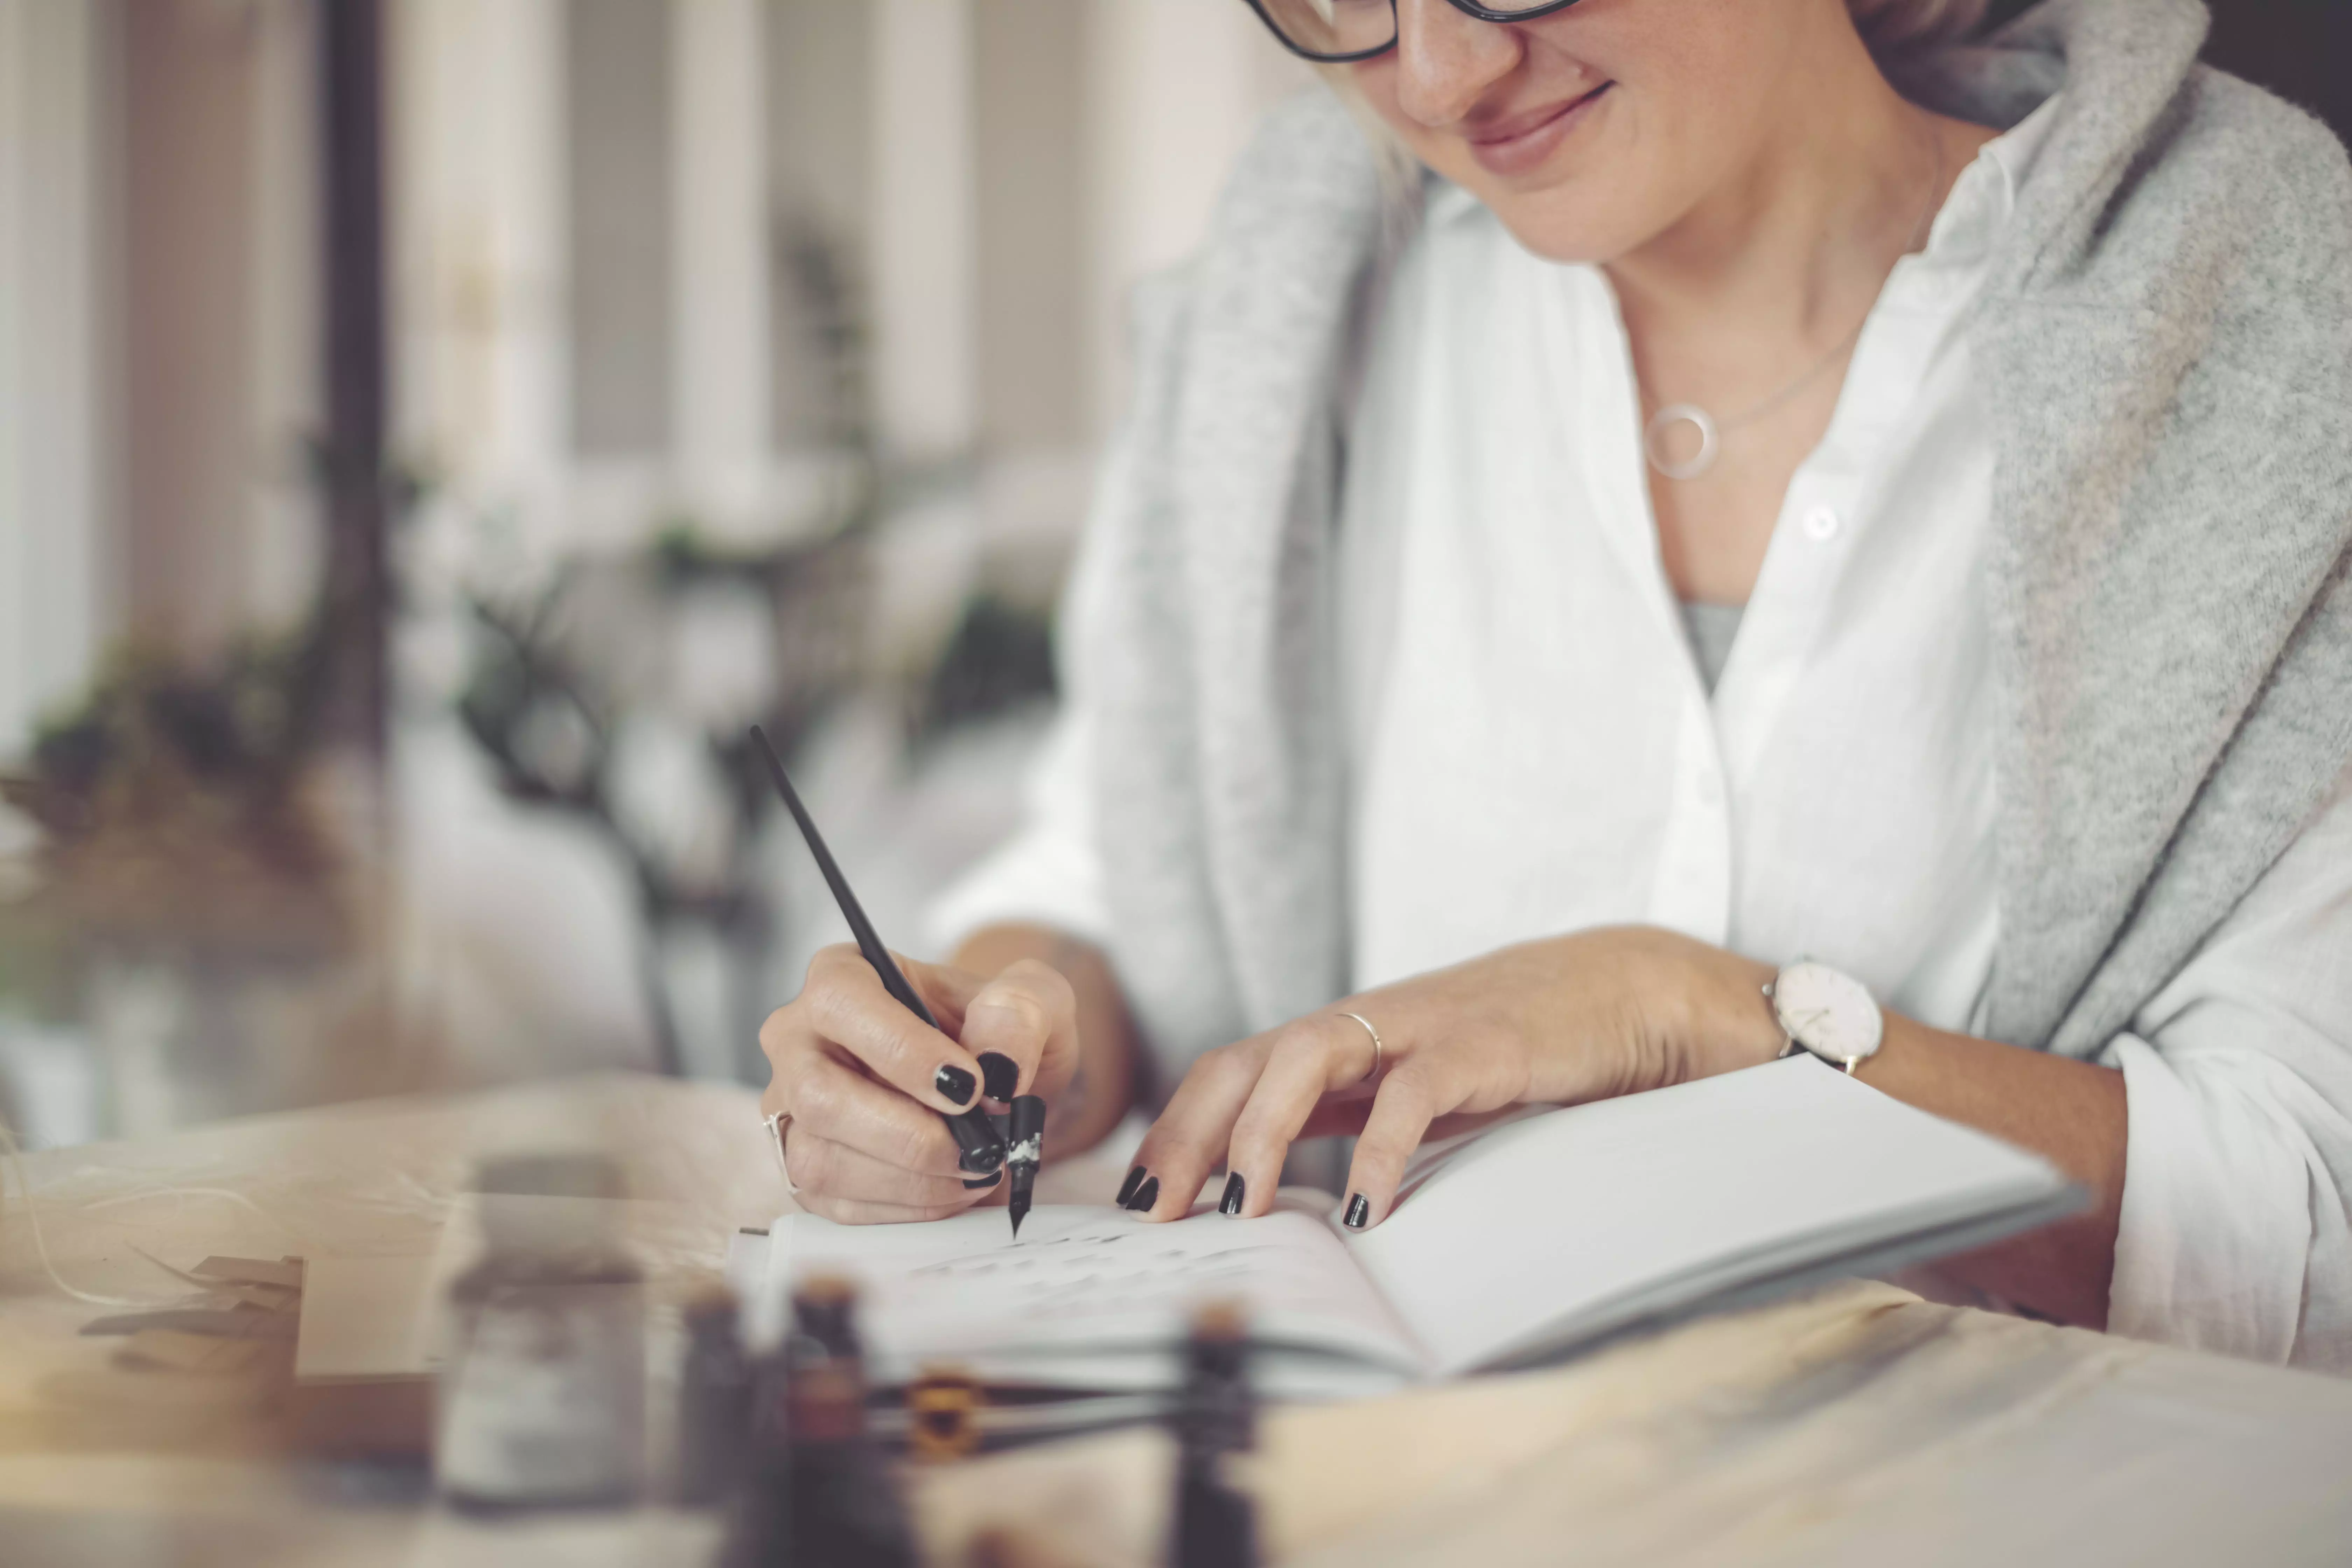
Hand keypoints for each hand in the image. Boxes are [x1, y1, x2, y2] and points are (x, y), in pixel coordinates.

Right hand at [758, 945, 1080, 1223]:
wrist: (993, 1084)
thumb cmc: (997, 1031)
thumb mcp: (1033, 1000)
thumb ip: (1019, 1012)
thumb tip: (996, 1062)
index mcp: (841, 975)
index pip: (842, 1004)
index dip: (902, 1050)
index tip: (969, 1087)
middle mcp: (799, 1039)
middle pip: (818, 1095)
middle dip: (907, 1135)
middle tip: (979, 1146)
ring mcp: (793, 1109)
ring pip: (821, 1160)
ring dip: (913, 1179)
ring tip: (978, 1166)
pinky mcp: (805, 1170)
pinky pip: (839, 1204)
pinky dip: (907, 1206)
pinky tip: (953, 1186)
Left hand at [1121, 927, 1781, 1226]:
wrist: (1616, 994)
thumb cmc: (1509, 1051)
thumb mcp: (1411, 1089)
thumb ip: (1350, 1118)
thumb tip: (1282, 1182)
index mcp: (1342, 1041)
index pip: (1231, 1072)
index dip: (1178, 1128)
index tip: (1142, 1198)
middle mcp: (1361, 1026)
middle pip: (1244, 1062)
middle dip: (1189, 1134)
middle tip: (1159, 1211)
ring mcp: (1415, 1029)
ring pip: (1304, 1060)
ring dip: (1261, 1135)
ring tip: (1242, 1207)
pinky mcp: (1478, 1046)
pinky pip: (1411, 1096)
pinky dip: (1379, 1152)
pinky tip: (1366, 1208)